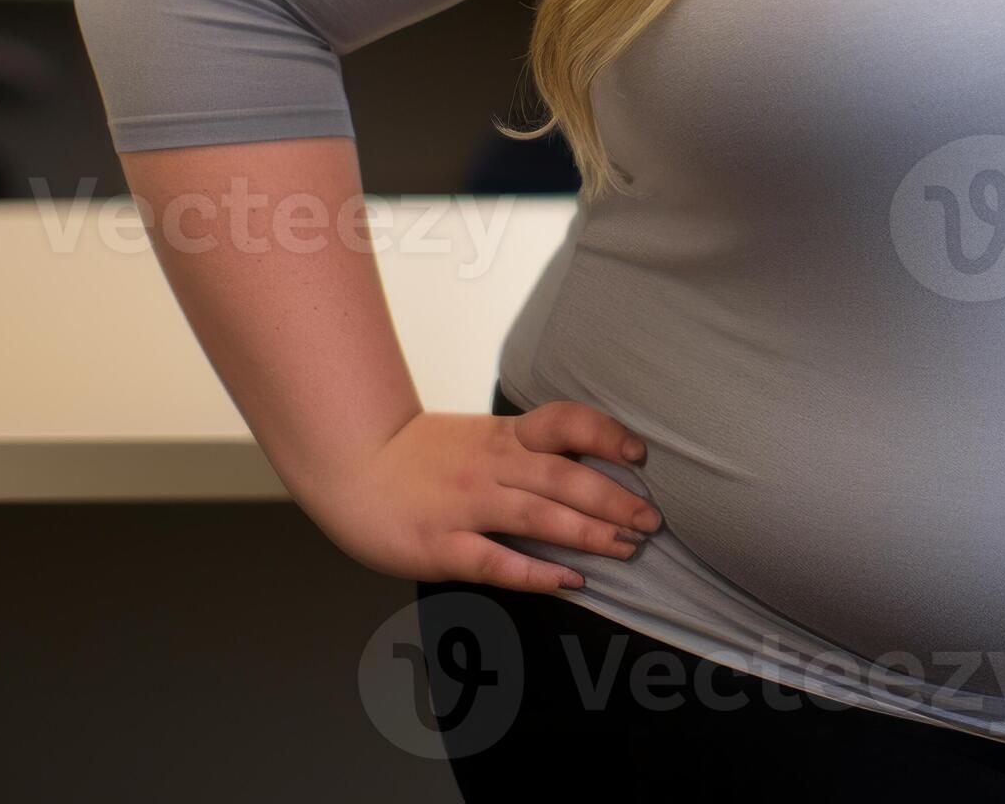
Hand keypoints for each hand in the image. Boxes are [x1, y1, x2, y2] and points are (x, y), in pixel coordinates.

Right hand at [301, 404, 661, 593]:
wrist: (351, 462)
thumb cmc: (422, 455)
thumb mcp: (480, 437)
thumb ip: (527, 450)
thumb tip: (590, 466)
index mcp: (504, 437)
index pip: (565, 424)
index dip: (606, 436)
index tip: (639, 454)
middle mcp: (491, 467)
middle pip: (565, 477)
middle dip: (615, 499)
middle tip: (653, 521)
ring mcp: (466, 506)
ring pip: (540, 517)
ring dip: (590, 534)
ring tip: (628, 548)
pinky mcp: (442, 546)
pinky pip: (497, 561)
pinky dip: (537, 572)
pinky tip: (569, 581)